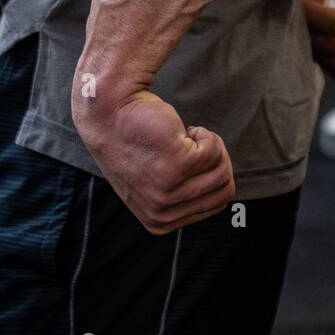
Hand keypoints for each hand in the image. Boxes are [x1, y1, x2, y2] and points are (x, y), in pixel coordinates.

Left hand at [71, 82, 234, 234]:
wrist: (110, 111)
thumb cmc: (135, 140)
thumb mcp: (152, 183)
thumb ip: (180, 197)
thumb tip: (222, 195)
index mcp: (159, 222)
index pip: (216, 205)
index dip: (210, 174)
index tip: (189, 157)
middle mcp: (163, 212)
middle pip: (225, 189)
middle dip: (217, 160)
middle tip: (192, 143)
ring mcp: (168, 191)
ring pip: (223, 171)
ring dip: (211, 146)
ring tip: (184, 138)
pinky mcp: (176, 165)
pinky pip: (214, 150)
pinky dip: (204, 134)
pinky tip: (181, 130)